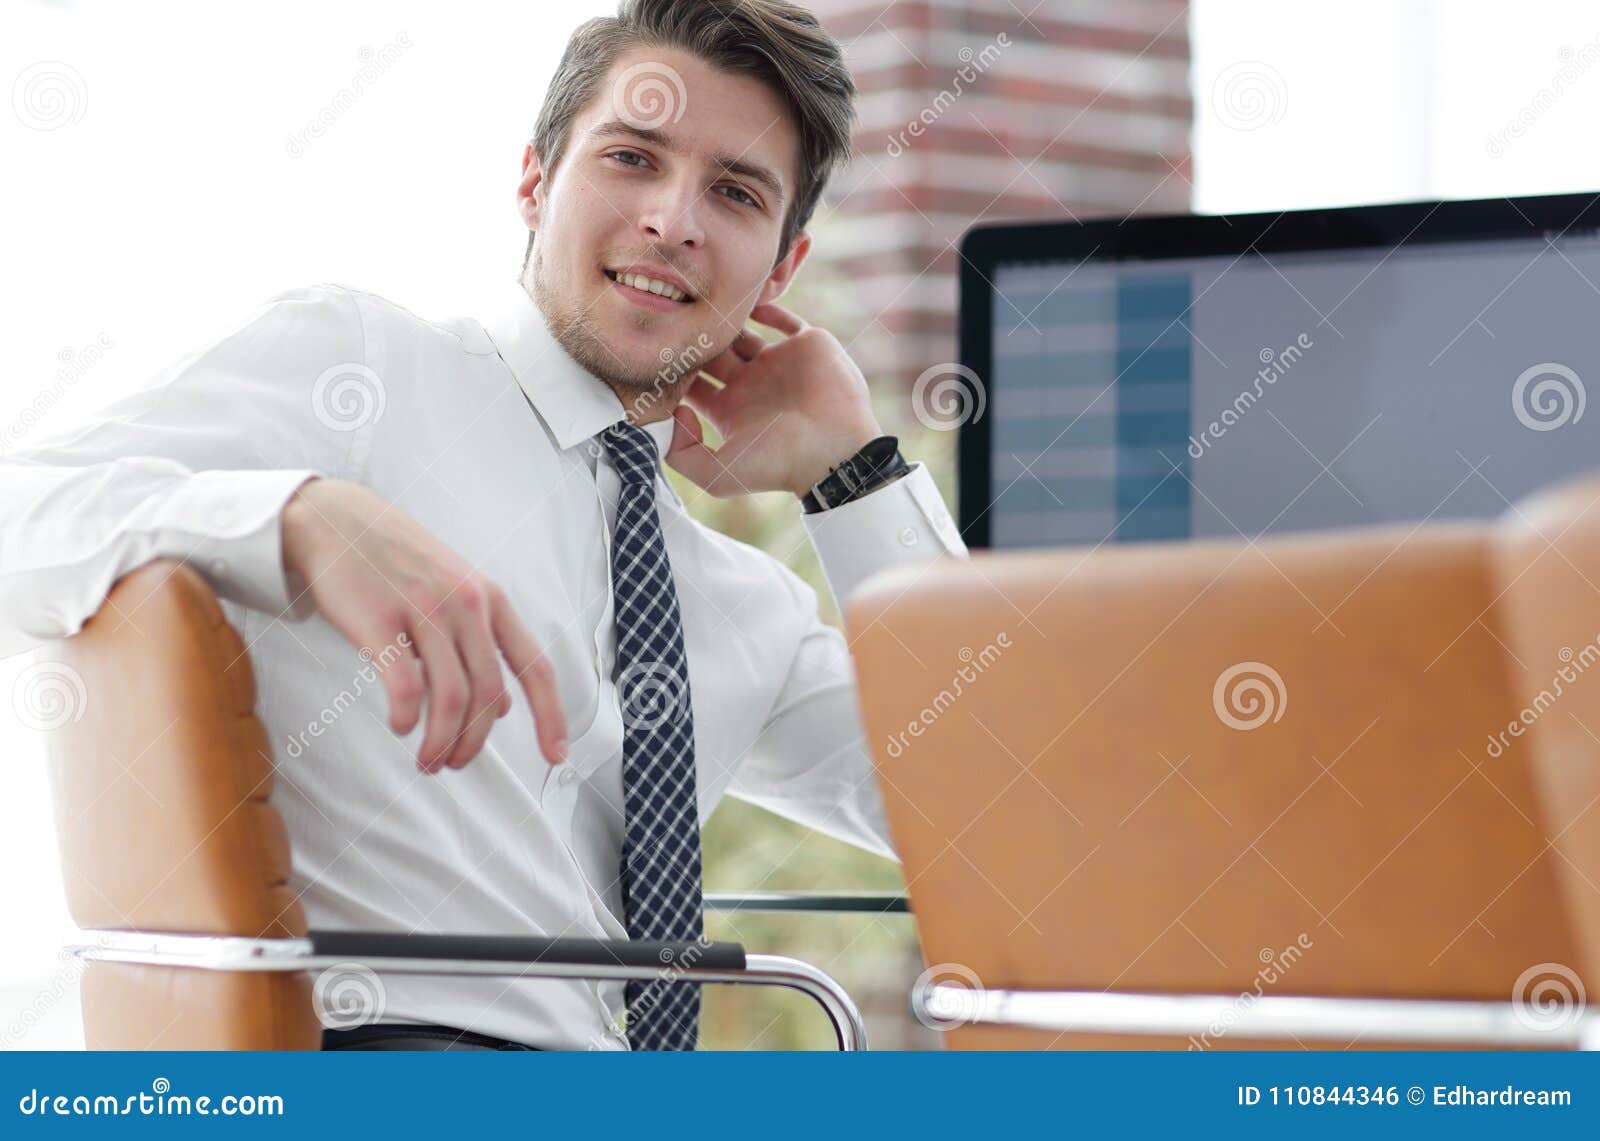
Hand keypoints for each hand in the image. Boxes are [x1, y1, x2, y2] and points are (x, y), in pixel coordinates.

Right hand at [280, 477, 567, 773]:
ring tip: (428, 761)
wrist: (335, 521)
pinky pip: (406, 687)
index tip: (557, 756)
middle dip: (474, 742)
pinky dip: (408, 719)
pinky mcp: (380, 621)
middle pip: (489, 695)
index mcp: (491, 601)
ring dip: (442, 742)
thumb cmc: (398, 565)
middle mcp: (467, 605)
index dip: (551, 716)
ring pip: (452, 699)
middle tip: (452, 764)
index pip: (536, 667)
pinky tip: (401, 727)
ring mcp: (425, 610)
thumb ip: (483, 645)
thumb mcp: (456, 594)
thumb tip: (507, 706)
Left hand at [666, 302, 882, 497]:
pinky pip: (783, 317)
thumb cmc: (780, 465)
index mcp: (730, 411)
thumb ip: (681, 454)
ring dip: (725, 318)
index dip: (674, 370)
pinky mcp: (806, 345)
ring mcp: (778, 363)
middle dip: (695, 339)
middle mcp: (752, 385)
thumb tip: (673, 412)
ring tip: (704, 300)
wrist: (835, 451)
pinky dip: (766, 306)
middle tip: (674, 319)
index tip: (656, 355)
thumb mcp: (718, 475)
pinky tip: (745, 297)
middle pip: (713, 353)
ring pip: (743, 331)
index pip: (693, 382)